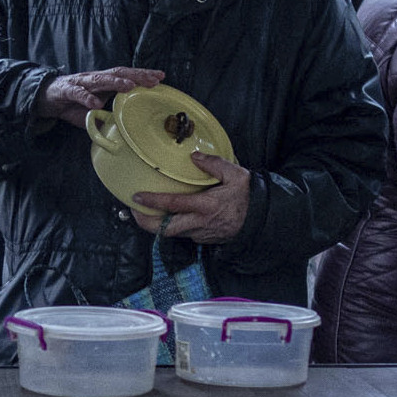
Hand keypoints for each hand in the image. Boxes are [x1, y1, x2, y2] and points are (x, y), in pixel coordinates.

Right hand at [35, 65, 167, 125]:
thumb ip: (107, 120)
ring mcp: (81, 83)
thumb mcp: (94, 114)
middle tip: (153, 80)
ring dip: (116, 82)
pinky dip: (87, 97)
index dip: (143, 75)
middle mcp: (95, 78)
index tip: (160, 77)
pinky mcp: (67, 90)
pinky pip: (78, 93)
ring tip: (130, 86)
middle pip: (119, 73)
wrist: (46, 98)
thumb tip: (122, 133)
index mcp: (104, 83)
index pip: (127, 76)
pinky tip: (96, 103)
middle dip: (137, 76)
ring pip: (101, 79)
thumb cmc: (72, 104)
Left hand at [132, 151, 253, 245]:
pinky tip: (171, 217)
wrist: (262, 219)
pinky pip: (185, 234)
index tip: (137, 198)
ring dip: (159, 225)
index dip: (152, 202)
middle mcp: (200, 223)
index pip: (172, 205)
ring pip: (174, 233)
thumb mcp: (236, 175)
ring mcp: (202, 233)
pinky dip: (175, 227)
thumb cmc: (249, 197)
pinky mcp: (205, 239)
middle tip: (134, 213)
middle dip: (146, 223)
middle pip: (165, 229)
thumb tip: (194, 157)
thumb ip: (214, 164)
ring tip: (148, 213)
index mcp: (205, 205)